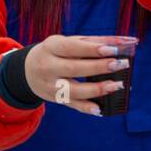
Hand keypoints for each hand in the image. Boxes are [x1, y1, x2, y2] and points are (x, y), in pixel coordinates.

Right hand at [22, 34, 138, 116]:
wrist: (28, 70)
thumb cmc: (57, 51)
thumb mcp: (68, 41)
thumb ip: (93, 42)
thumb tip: (122, 42)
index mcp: (51, 47)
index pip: (72, 48)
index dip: (92, 49)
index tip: (113, 50)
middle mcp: (48, 67)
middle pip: (74, 69)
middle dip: (99, 67)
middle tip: (121, 64)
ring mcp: (50, 86)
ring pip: (73, 90)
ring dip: (97, 89)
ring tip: (117, 85)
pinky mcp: (55, 99)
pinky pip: (72, 105)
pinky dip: (86, 108)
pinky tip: (100, 109)